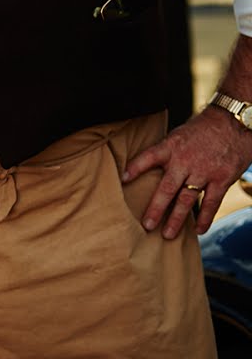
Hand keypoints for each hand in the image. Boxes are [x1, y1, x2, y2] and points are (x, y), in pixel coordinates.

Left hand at [124, 107, 251, 237]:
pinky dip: (205, 217)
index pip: (149, 157)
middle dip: (156, 208)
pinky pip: (211, 202)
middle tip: (146, 225)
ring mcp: (204, 171)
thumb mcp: (178, 135)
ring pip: (187, 199)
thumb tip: (149, 168)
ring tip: (167, 234)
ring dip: (177, 218)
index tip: (123, 180)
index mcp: (171, 147)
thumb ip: (166, 152)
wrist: (234, 124)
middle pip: (167, 188)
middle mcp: (185, 161)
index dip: (135, 167)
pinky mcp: (221, 179)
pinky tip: (199, 230)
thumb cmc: (202, 130)